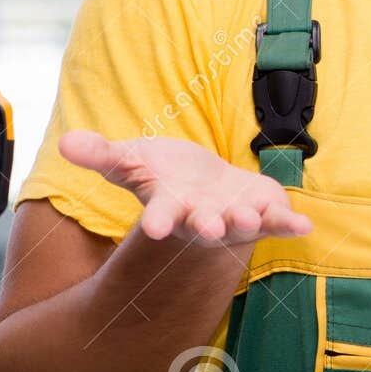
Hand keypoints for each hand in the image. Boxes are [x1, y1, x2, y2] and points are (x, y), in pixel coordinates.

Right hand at [58, 130, 313, 245]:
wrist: (203, 185)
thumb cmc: (164, 175)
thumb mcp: (131, 160)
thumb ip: (102, 154)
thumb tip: (66, 142)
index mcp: (169, 207)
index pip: (158, 215)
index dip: (156, 222)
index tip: (153, 229)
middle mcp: (201, 219)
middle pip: (203, 226)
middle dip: (208, 225)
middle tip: (212, 227)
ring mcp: (234, 218)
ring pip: (241, 225)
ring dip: (247, 223)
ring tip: (251, 218)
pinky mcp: (262, 212)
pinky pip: (278, 221)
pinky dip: (290, 224)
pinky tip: (304, 227)